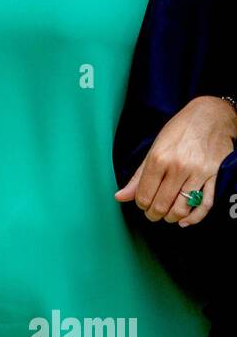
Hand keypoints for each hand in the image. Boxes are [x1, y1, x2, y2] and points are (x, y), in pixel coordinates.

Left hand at [114, 95, 236, 226]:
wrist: (211, 115)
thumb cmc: (180, 129)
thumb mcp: (155, 147)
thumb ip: (138, 175)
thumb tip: (120, 196)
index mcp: (160, 158)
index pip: (144, 195)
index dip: (140, 204)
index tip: (142, 203)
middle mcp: (179, 166)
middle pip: (161, 205)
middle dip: (153, 214)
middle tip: (153, 212)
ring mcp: (199, 172)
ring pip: (182, 208)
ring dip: (171, 217)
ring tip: (167, 214)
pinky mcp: (215, 176)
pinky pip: (205, 204)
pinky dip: (194, 218)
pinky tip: (185, 221)